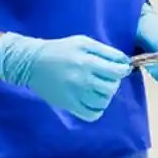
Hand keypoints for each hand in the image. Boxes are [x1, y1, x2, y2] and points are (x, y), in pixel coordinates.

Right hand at [0, 33, 131, 121]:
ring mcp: (76, 95)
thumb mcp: (83, 43)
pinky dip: (97, 110)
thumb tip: (125, 61)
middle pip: (112, 87)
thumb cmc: (60, 49)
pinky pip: (92, 115)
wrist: (32, 63)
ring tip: (98, 88)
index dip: (123, 70)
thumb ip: (105, 51)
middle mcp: (83, 80)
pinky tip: (92, 100)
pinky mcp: (69, 106)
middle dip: (114, 81)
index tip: (120, 68)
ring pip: (103, 102)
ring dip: (106, 95)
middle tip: (107, 77)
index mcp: (88, 62)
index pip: (117, 71)